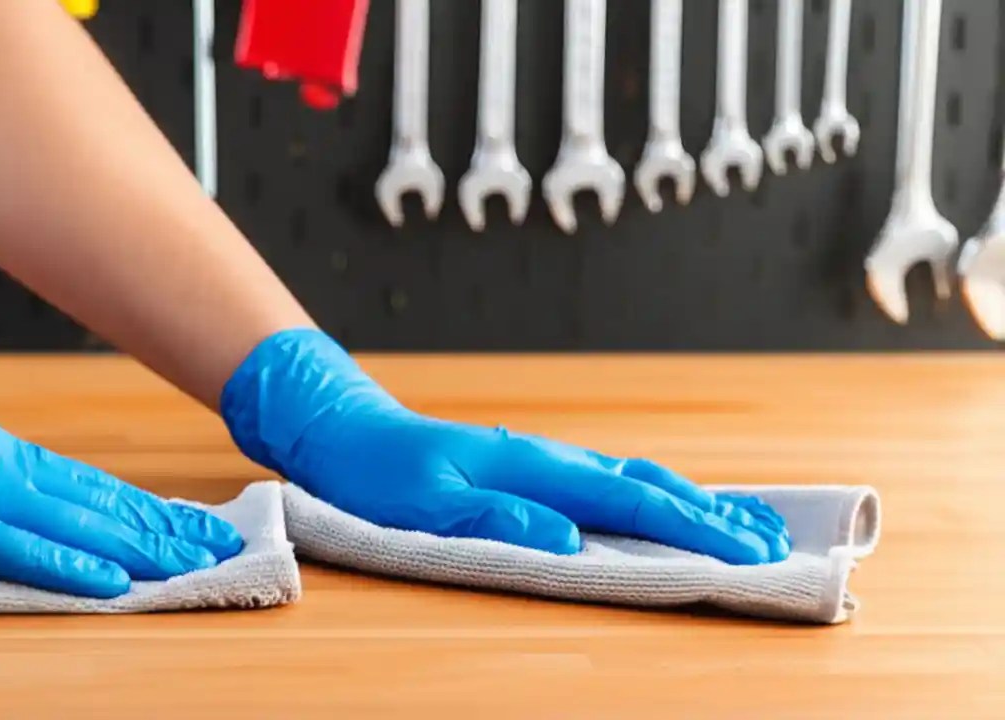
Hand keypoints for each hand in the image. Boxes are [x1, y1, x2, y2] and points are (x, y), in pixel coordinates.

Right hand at [0, 390, 242, 597]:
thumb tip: (27, 515)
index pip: (85, 481)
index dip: (141, 506)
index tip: (185, 523)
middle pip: (98, 498)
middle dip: (164, 525)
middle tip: (220, 544)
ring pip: (77, 522)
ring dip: (142, 547)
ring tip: (195, 565)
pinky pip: (24, 550)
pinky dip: (74, 567)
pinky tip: (117, 583)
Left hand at [221, 329, 789, 563]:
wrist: (348, 432)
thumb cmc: (379, 472)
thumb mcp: (423, 504)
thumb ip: (493, 520)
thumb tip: (566, 542)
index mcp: (534, 468)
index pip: (631, 502)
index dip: (695, 529)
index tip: (750, 552)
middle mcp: (551, 460)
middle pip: (650, 487)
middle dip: (715, 515)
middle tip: (774, 543)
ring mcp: (545, 462)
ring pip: (636, 480)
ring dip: (694, 502)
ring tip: (744, 522)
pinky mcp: (535, 470)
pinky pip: (610, 483)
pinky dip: (655, 497)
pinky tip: (666, 507)